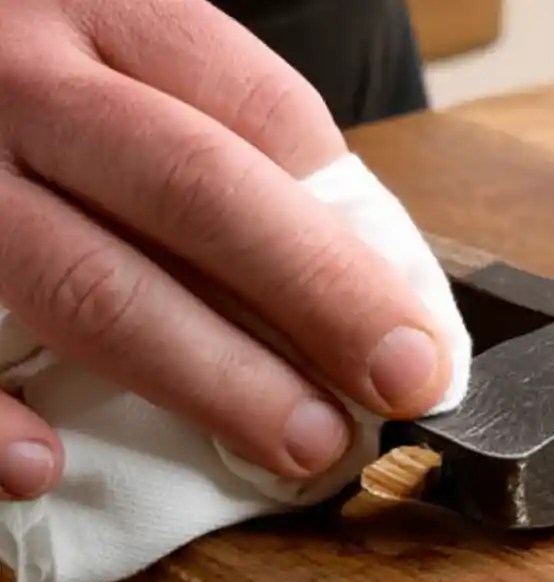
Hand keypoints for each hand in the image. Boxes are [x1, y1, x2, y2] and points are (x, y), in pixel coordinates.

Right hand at [0, 0, 453, 500]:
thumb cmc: (48, 78)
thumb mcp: (137, 61)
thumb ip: (232, 143)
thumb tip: (367, 284)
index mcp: (110, 15)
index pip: (266, 117)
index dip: (356, 237)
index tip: (417, 330)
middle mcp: (26, 82)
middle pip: (196, 192)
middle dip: (318, 299)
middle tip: (397, 386)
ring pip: (87, 282)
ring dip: (211, 377)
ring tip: (303, 443)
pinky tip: (48, 467)